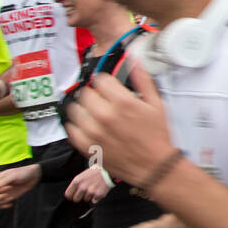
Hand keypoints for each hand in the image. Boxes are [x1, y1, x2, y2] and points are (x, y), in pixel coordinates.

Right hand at [0, 164, 41, 208]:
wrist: (34, 176)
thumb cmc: (23, 173)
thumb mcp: (13, 175)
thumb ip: (3, 182)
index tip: (7, 187)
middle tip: (6, 195)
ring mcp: (3, 192)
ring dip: (0, 202)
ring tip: (9, 197)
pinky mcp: (9, 197)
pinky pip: (1, 204)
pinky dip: (4, 206)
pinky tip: (11, 204)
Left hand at [64, 64, 175, 186]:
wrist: (153, 166)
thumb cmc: (157, 137)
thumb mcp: (156, 104)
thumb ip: (143, 80)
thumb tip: (134, 60)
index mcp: (122, 102)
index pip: (100, 79)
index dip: (106, 82)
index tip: (110, 88)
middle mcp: (105, 115)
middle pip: (86, 92)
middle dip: (94, 94)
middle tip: (104, 102)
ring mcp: (93, 132)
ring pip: (75, 109)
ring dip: (84, 109)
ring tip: (96, 115)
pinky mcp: (86, 146)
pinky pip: (71, 129)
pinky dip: (77, 126)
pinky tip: (89, 127)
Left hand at [66, 165, 112, 203]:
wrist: (109, 170)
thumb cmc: (96, 171)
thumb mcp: (83, 175)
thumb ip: (77, 184)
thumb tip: (73, 192)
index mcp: (77, 181)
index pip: (68, 195)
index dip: (71, 196)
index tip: (74, 195)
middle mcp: (82, 187)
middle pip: (76, 199)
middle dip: (80, 197)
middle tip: (85, 192)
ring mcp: (90, 191)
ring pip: (86, 200)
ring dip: (89, 196)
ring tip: (94, 188)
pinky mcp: (98, 195)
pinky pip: (94, 200)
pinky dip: (96, 197)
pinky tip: (99, 190)